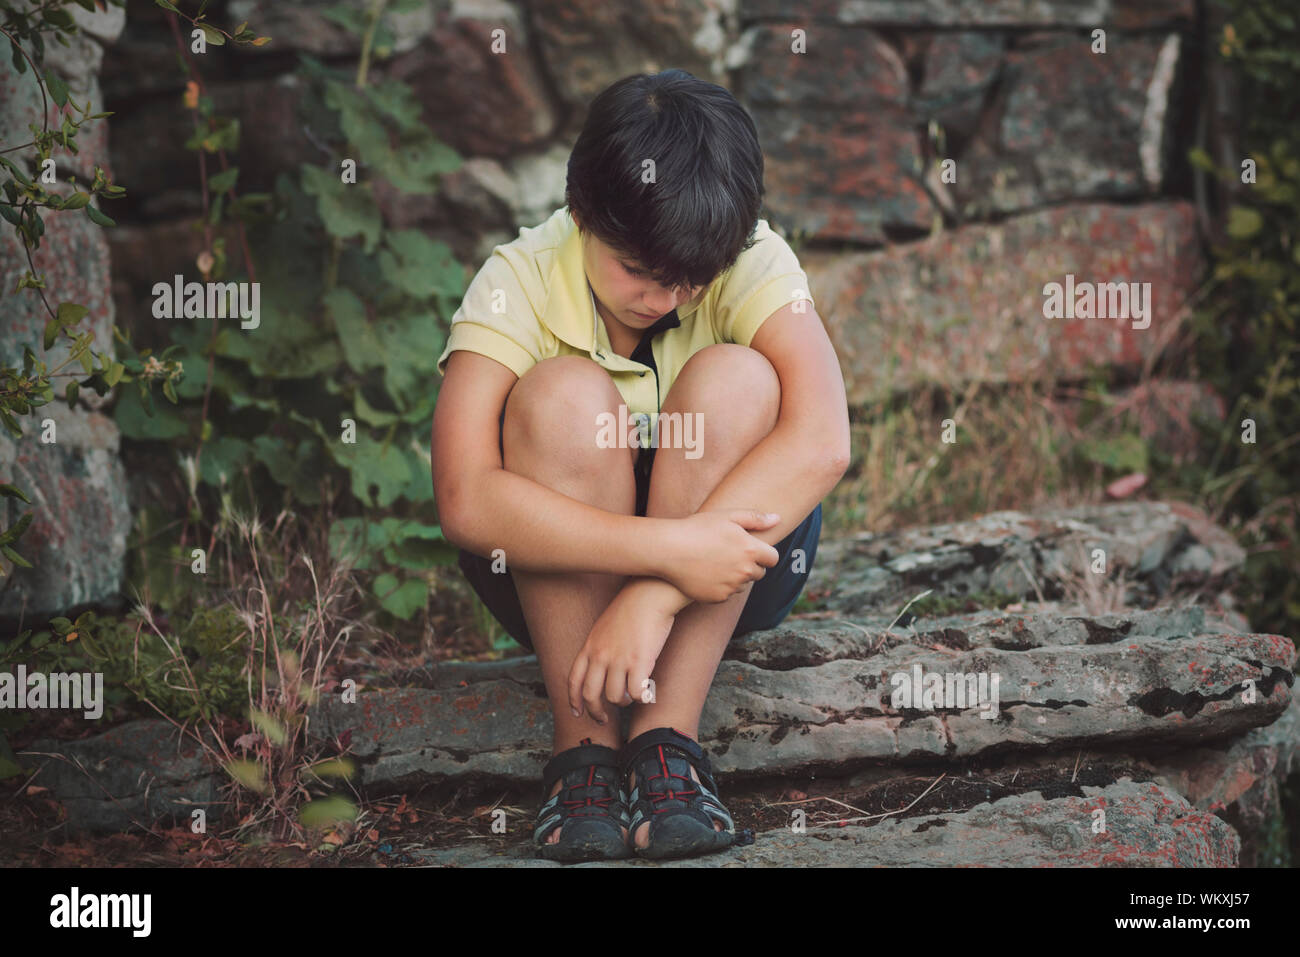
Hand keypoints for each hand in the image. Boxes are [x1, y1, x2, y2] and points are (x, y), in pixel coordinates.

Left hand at [568, 579, 678, 724]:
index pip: (574, 680)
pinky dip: (642, 698)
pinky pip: (636, 693)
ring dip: (624, 701)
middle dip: (595, 713)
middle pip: (591, 695)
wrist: (649, 593)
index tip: (577, 712)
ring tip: (632, 695)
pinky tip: (648, 693)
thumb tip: (602, 668)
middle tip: (603, 720)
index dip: (574, 700)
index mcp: (590, 646)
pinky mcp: (640, 663)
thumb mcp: (604, 625)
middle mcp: (601, 655)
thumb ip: (599, 646)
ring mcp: (619, 660)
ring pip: (615, 697)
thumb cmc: (632, 606)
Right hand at [656, 509, 781, 603]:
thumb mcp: (726, 516)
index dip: (764, 553)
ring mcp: (731, 586)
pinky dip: (721, 586)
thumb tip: (778, 519)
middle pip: (759, 573)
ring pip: (742, 584)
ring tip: (715, 562)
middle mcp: (744, 571)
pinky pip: (727, 594)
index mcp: (750, 549)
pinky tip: (706, 573)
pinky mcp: (718, 598)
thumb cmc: (697, 528)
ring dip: (735, 576)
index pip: (773, 558)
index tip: (752, 549)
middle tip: (730, 554)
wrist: (668, 550)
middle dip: (750, 565)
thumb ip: (755, 518)